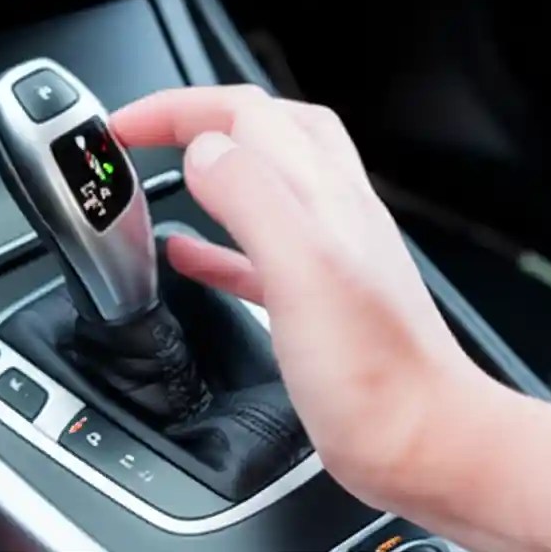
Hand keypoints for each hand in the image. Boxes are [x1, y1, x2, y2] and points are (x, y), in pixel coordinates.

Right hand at [110, 85, 503, 511]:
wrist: (426, 443)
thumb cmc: (377, 375)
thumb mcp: (304, 271)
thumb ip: (252, 199)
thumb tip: (203, 150)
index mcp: (323, 194)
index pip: (245, 113)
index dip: (177, 108)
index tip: (124, 127)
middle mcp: (331, 211)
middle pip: (262, 130)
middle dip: (199, 117)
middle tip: (146, 132)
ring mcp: (330, 253)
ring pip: (264, 182)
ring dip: (209, 168)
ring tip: (161, 176)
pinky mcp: (319, 300)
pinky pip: (258, 249)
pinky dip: (215, 241)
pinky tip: (188, 256)